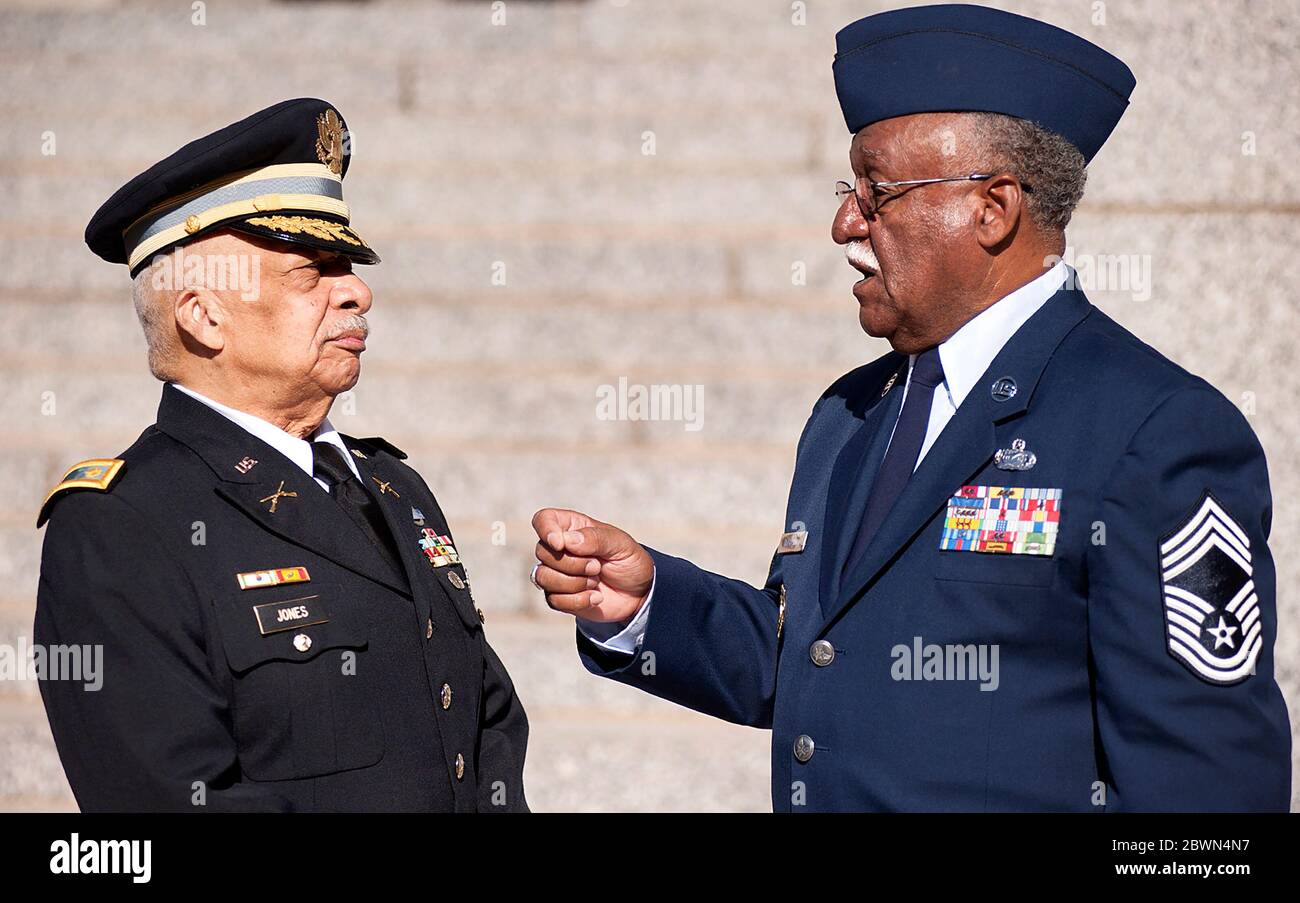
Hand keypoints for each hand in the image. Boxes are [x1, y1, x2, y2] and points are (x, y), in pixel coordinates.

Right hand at [530, 508, 653, 622]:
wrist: (638, 593)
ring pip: (543, 577)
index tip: (560, 543)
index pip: (543, 519)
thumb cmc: (628, 560)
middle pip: (542, 552)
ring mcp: (557, 573)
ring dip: (574, 583)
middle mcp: (559, 549)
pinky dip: (578, 601)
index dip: (546, 529)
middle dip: (573, 563)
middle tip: (597, 566)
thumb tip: (566, 540)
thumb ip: (595, 538)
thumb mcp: (620, 544)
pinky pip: (553, 600)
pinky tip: (595, 597)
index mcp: (572, 527)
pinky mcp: (559, 597)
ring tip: (596, 582)